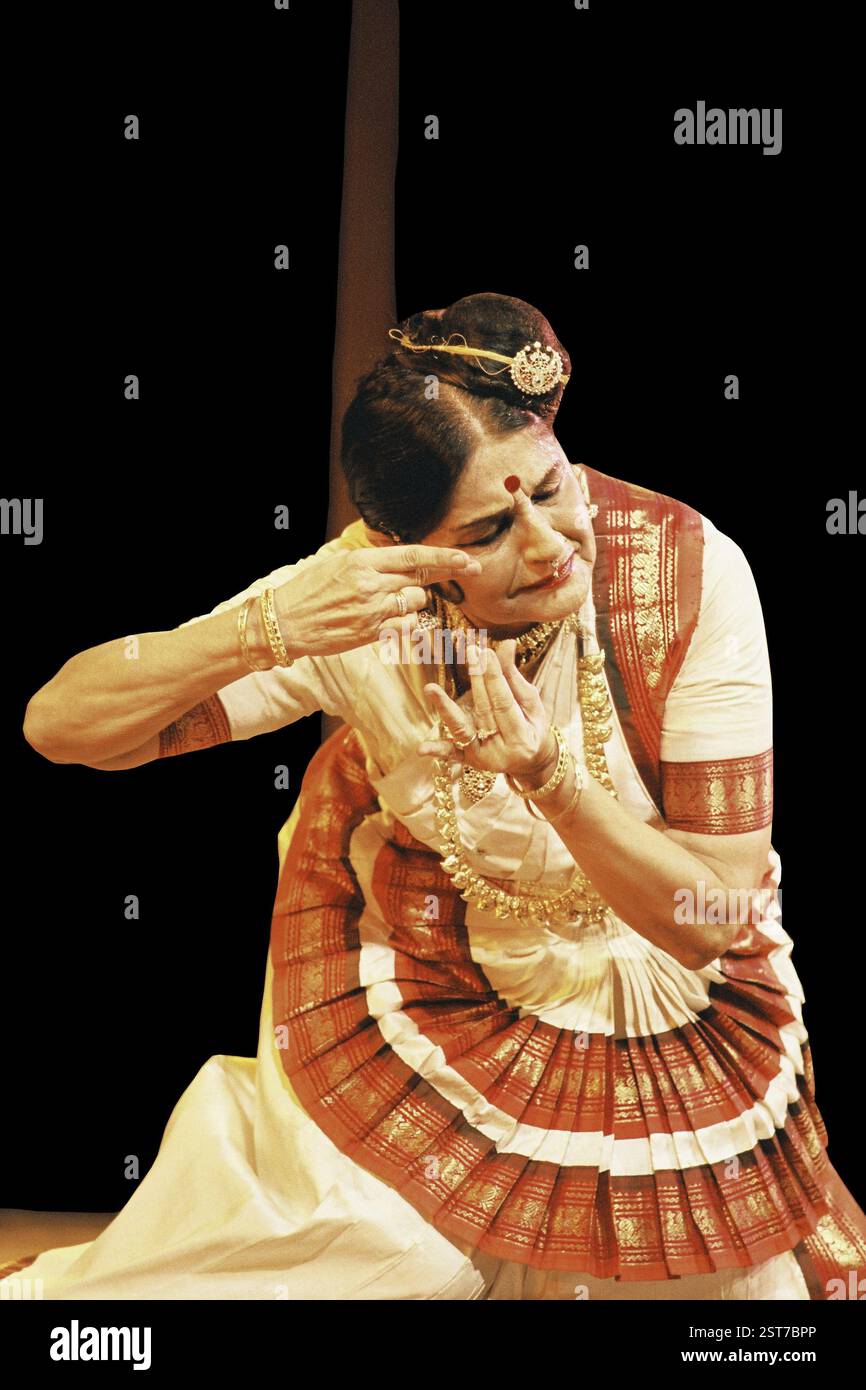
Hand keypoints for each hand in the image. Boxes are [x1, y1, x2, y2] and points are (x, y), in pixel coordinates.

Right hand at [262, 545, 481, 658]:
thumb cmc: (309, 591)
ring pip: (415, 603)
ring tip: (387, 601)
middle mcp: (370, 585)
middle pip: (419, 580)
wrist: (284, 623)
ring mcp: (372, 611)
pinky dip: (405, 622)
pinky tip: (388, 620)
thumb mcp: (337, 564)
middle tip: (459, 573)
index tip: (466, 559)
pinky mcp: (371, 633)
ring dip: (412, 602)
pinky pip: (405, 626)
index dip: (444, 557)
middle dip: (436, 577)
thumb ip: (370, 562)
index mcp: (362, 562)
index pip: (413, 556)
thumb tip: (402, 559)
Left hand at [418, 639, 556, 785]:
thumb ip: (513, 676)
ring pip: (462, 730)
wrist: (529, 763)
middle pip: (483, 710)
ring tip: (430, 688)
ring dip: (446, 708)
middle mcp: (500, 750)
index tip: (486, 651)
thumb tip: (507, 643)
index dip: (495, 678)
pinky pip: (451, 754)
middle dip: (476, 678)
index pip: (504, 702)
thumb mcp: (530, 704)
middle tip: (470, 650)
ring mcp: (481, 757)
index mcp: (521, 737)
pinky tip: (421, 749)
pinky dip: (437, 750)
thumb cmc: (531, 727)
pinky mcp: (467, 761)